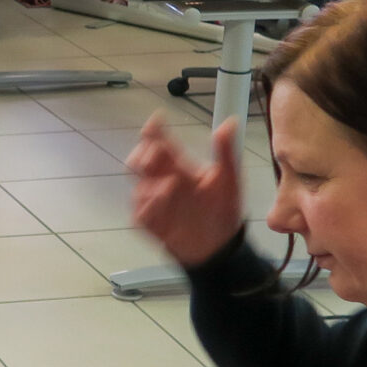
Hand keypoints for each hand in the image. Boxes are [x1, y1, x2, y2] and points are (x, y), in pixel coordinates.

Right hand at [127, 115, 246, 268]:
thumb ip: (225, 150)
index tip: (156, 120)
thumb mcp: (229, 178)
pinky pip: (138, 210)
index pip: (159, 142)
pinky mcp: (148, 221)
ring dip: (149, 182)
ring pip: (136, 184)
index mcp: (178, 166)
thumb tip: (229, 121)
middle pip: (138, 159)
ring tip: (170, 185)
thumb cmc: (223, 210)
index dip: (154, 130)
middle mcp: (161, 180)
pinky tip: (163, 204)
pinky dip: (148, 205)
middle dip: (143, 154)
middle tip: (155, 156)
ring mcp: (153, 200)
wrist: (219, 247)